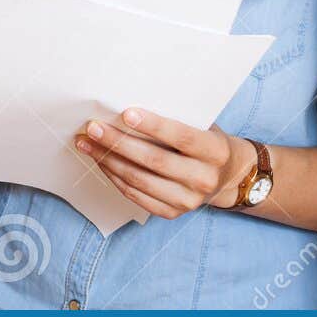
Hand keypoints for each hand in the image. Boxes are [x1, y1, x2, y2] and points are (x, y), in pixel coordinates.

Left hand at [74, 108, 252, 219]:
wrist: (229, 175)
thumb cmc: (207, 141)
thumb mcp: (203, 125)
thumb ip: (177, 117)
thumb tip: (129, 103)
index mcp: (214, 152)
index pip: (181, 136)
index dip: (153, 125)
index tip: (125, 113)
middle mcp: (203, 179)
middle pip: (154, 161)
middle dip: (119, 143)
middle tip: (93, 128)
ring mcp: (188, 201)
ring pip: (140, 180)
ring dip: (108, 161)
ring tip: (87, 144)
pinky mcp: (172, 213)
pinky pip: (136, 196)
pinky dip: (114, 177)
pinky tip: (100, 162)